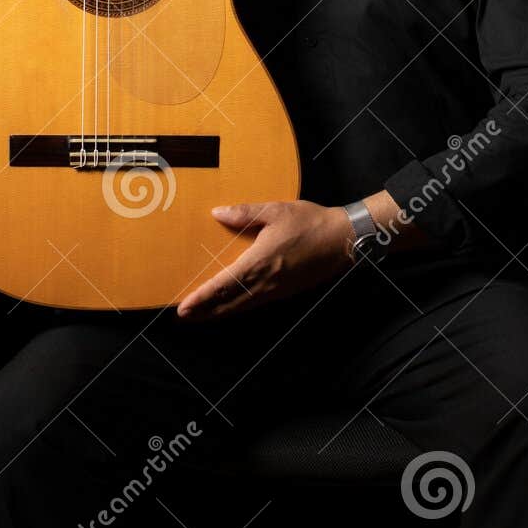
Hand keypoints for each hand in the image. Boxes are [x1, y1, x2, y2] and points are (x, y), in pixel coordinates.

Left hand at [176, 200, 355, 321]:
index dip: (202, 298)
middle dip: (206, 311)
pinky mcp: (286, 291)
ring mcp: (276, 290)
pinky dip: (238, 307)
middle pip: (229, 302)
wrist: (343, 240)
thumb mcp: (275, 211)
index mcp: (259, 262)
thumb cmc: (310, 223)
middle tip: (185, 316)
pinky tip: (233, 305)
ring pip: (242, 306)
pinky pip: (256, 303)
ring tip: (202, 314)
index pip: (223, 285)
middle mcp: (266, 283)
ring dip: (220, 312)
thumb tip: (218, 213)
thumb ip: (244, 213)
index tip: (184, 307)